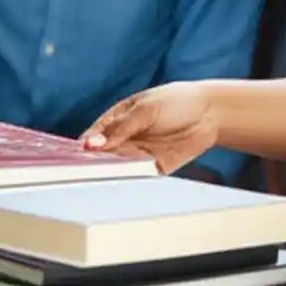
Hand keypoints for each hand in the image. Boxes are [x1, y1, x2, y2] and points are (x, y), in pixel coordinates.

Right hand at [80, 81, 217, 174]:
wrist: (210, 114)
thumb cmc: (175, 102)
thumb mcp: (144, 110)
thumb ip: (120, 128)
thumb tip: (92, 144)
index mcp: (115, 121)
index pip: (92, 137)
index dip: (83, 147)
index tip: (74, 158)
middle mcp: (123, 140)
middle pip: (101, 156)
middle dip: (93, 165)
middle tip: (85, 173)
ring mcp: (137, 155)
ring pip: (117, 169)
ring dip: (109, 175)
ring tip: (102, 178)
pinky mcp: (153, 169)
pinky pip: (137, 177)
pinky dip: (129, 181)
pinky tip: (122, 183)